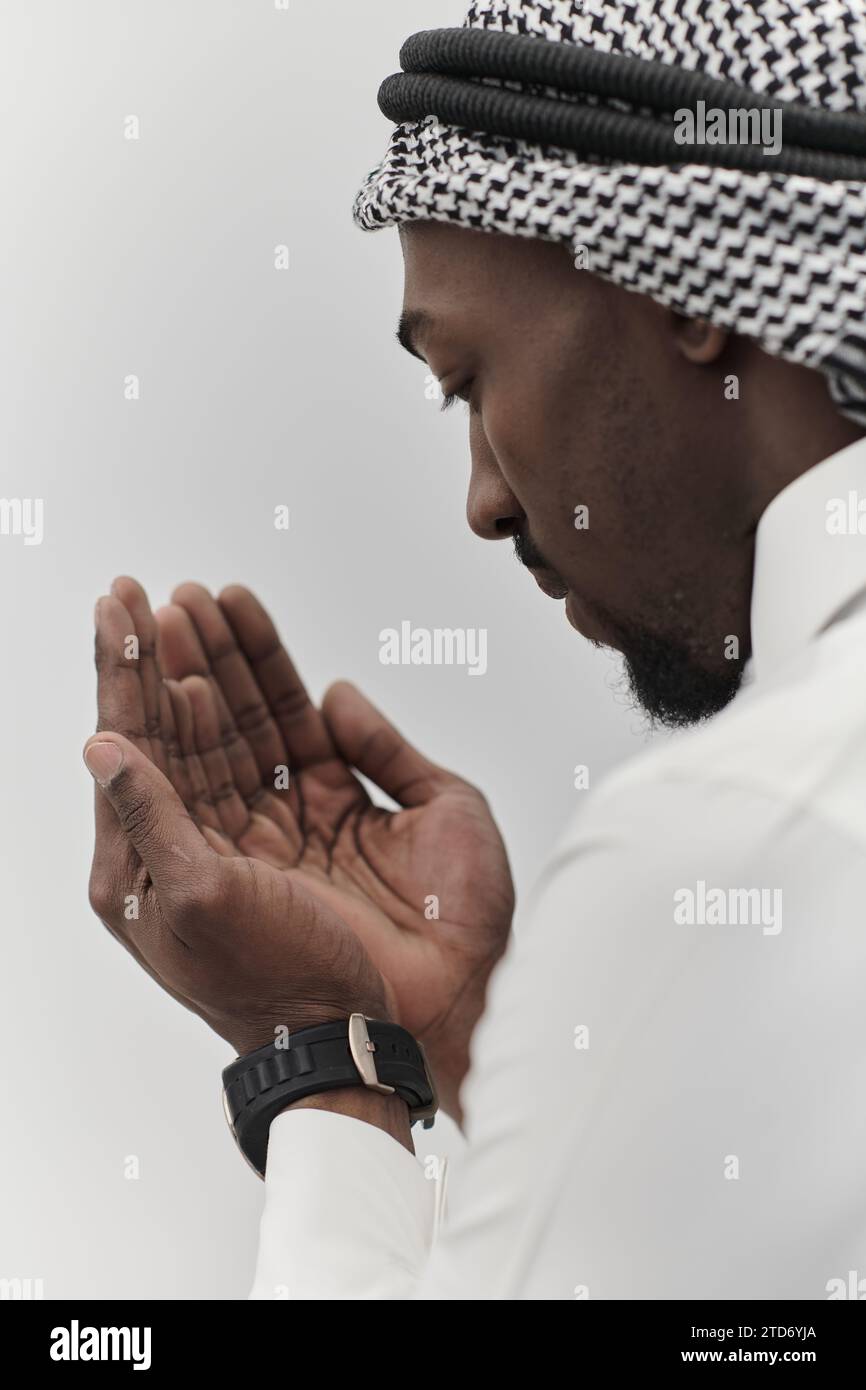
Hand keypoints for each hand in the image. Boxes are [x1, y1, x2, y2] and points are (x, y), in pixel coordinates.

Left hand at [88, 578, 515, 1120]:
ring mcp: (269, 821)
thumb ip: (146, 815)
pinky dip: (275, 684)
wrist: (383, 1023)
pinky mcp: (328, 812)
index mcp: (156, 866)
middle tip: (155, 592)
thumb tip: (98, 746)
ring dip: (216, 659)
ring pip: (236, 719)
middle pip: (180, 723)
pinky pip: (292, 732)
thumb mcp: (194, 900)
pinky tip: (255, 646)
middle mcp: (208, 838)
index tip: (116, 610)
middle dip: (167, 654)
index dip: (123, 674)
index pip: (133, 744)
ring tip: (200, 599)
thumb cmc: (285, 980)